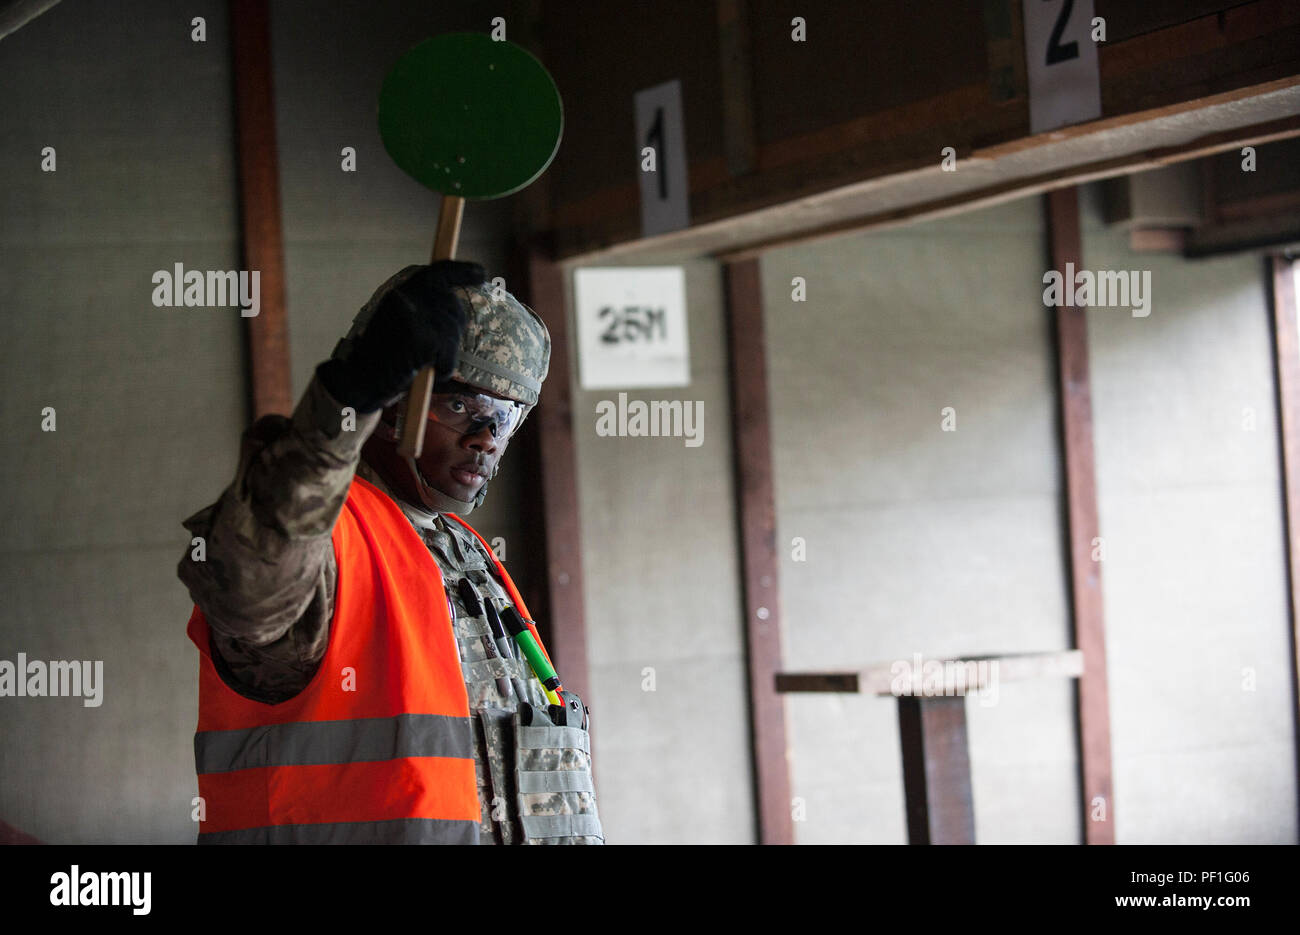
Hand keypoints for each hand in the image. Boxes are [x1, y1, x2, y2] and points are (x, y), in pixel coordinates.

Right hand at [317, 260, 485, 411]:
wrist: (359, 379)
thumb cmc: (379, 355)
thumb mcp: (397, 320)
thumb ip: (421, 307)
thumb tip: (454, 302)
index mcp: (401, 292)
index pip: (439, 272)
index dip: (464, 271)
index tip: (482, 273)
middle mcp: (408, 298)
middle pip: (453, 308)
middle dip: (452, 331)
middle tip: (434, 349)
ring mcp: (416, 317)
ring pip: (453, 333)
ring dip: (446, 352)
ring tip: (423, 361)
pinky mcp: (424, 340)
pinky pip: (449, 356)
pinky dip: (444, 368)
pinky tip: (425, 371)